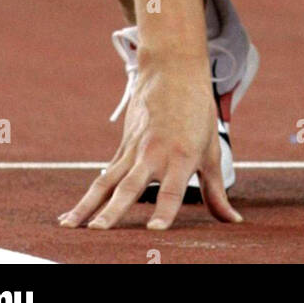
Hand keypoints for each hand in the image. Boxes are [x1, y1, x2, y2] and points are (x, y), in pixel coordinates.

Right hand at [57, 58, 242, 231]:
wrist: (173, 70)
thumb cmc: (198, 112)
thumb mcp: (211, 150)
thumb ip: (216, 191)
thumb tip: (233, 222)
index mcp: (182, 156)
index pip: (173, 190)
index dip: (165, 210)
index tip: (156, 230)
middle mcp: (154, 154)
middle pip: (131, 187)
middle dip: (114, 211)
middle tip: (99, 232)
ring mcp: (134, 150)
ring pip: (107, 182)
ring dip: (87, 206)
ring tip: (70, 227)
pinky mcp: (122, 148)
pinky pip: (103, 176)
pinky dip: (88, 196)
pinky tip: (72, 216)